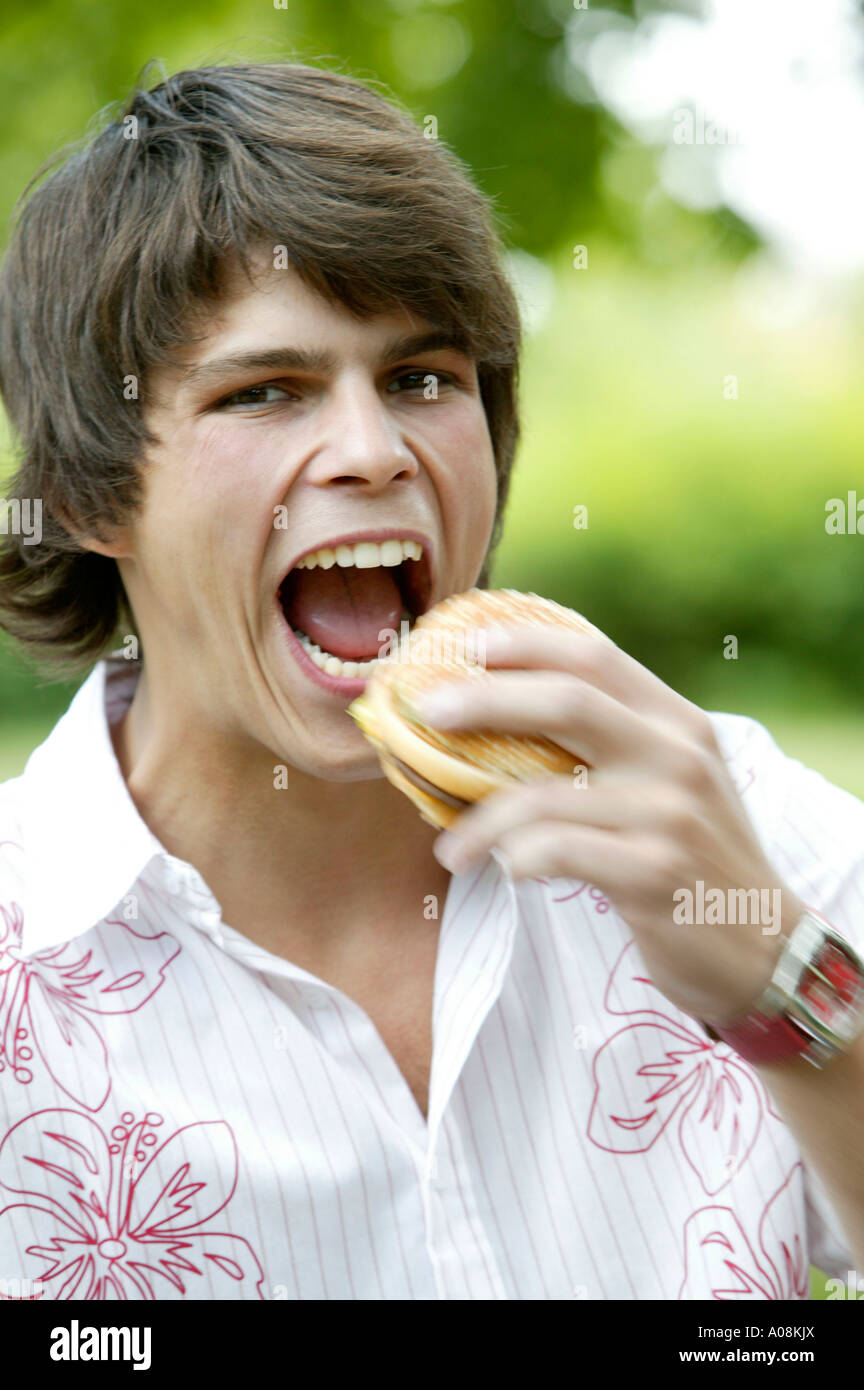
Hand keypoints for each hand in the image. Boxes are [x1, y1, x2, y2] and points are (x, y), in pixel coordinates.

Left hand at [415, 623, 801, 1025]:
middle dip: (485, 699)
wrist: (765, 949)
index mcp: (677, 722)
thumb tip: (503, 718)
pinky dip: (517, 860)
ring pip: (542, 795)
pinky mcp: (655, 872)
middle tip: (427, 711)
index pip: (592, 656)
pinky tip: (509, 871)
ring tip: (452, 851)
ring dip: (479, 823)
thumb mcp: (673, 783)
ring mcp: (670, 814)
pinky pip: (555, 853)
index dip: (522, 644)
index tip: (463, 646)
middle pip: (565, 702)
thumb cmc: (696, 860)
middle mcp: (678, 756)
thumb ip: (612, 745)